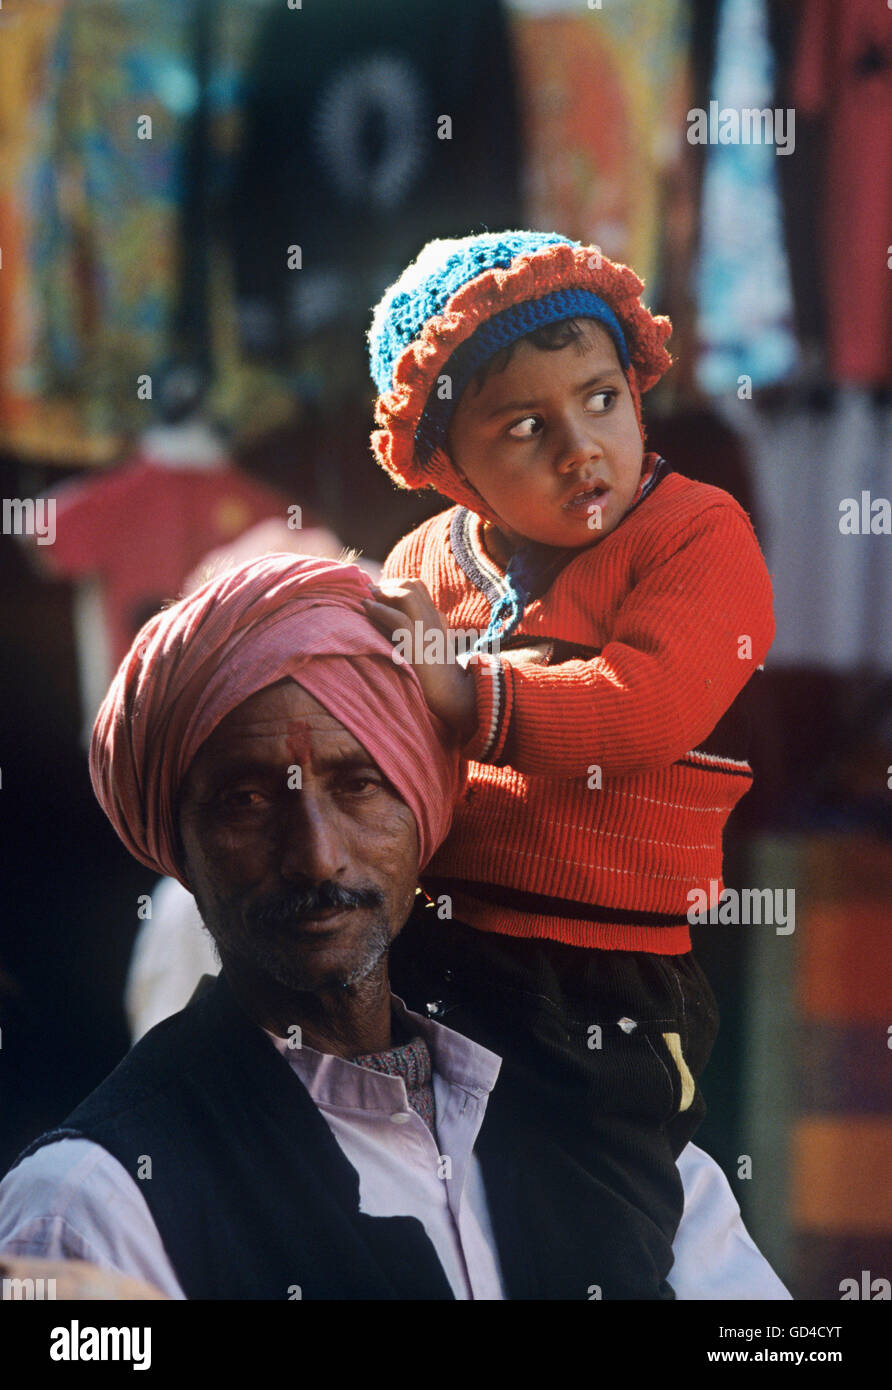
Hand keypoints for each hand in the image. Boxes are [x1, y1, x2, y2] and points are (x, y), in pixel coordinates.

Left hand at [363, 579, 477, 739]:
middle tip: (370, 591)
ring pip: (406, 593)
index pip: (418, 588)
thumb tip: (390, 624)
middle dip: (388, 584)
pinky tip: (366, 608)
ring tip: (366, 595)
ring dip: (383, 591)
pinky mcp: (417, 641)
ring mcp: (426, 627)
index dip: (396, 585)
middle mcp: (433, 618)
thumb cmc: (437, 676)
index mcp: (436, 618)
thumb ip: (419, 632)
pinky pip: (397, 617)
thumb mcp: (430, 647)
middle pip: (412, 585)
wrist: (452, 694)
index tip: (379, 592)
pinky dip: (379, 609)